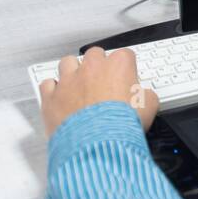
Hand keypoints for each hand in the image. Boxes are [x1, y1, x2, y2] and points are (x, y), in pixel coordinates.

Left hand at [39, 47, 158, 138]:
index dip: (126, 68)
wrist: (97, 144)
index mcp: (118, 66)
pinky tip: (59, 98)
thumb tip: (146, 97)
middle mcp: (92, 68)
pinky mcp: (52, 97)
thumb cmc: (122, 124)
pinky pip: (48, 84)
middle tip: (102, 82)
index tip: (126, 79)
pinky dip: (53, 89)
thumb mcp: (150, 108)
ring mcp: (69, 80)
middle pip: (95, 54)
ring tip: (78, 86)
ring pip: (68, 62)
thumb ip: (147, 96)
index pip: (125, 55)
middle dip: (98, 65)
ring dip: (73, 71)